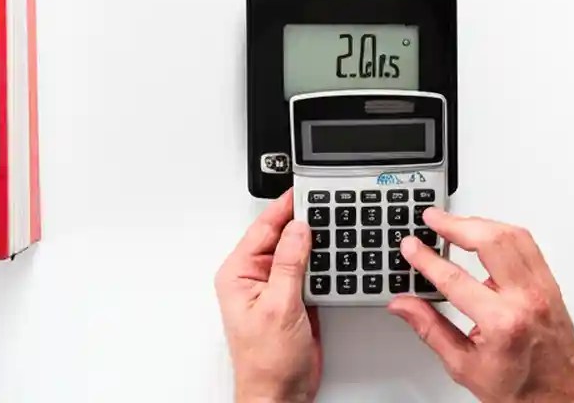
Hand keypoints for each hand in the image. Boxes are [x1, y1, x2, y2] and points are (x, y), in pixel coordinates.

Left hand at [215, 189, 320, 402]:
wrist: (281, 394)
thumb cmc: (266, 362)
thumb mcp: (279, 306)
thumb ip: (289, 264)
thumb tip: (298, 229)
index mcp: (238, 274)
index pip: (262, 228)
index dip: (284, 208)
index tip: (303, 191)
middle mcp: (253, 278)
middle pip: (280, 236)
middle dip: (303, 221)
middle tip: (325, 203)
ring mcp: (274, 287)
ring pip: (297, 252)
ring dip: (315, 241)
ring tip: (334, 223)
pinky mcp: (293, 298)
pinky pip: (309, 270)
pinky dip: (323, 262)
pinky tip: (335, 254)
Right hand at [389, 209, 573, 402]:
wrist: (561, 398)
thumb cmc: (520, 390)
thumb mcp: (464, 366)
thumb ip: (430, 329)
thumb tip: (404, 305)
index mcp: (503, 323)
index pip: (456, 279)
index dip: (427, 259)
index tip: (411, 247)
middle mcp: (527, 300)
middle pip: (492, 241)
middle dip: (457, 224)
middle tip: (433, 219)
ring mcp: (542, 288)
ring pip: (513, 236)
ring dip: (481, 223)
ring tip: (455, 222)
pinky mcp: (550, 284)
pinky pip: (528, 245)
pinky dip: (503, 233)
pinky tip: (486, 234)